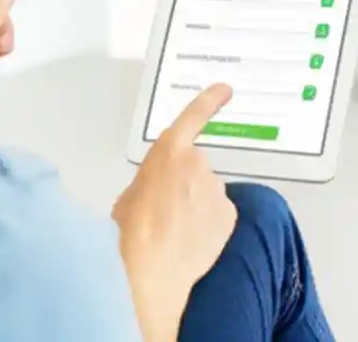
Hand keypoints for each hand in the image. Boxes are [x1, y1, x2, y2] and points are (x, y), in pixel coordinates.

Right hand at [112, 85, 237, 341]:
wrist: (150, 268)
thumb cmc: (129, 230)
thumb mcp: (130, 195)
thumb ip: (151, 183)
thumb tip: (159, 195)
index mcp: (169, 152)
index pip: (192, 118)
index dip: (209, 102)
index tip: (225, 89)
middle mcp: (199, 164)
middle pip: (194, 170)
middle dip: (184, 186)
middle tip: (164, 213)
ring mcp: (217, 190)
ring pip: (207, 195)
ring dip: (196, 207)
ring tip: (174, 233)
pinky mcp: (228, 215)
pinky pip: (218, 216)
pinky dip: (208, 226)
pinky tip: (191, 242)